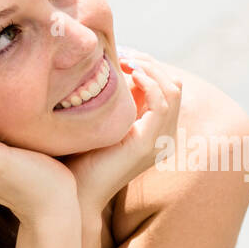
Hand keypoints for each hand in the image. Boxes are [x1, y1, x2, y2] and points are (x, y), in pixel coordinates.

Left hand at [61, 53, 182, 215]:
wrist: (74, 192)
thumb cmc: (79, 157)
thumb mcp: (102, 119)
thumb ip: (114, 99)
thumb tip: (112, 63)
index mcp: (156, 132)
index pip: (167, 88)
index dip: (148, 66)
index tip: (122, 55)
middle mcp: (164, 137)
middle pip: (174, 85)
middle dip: (150, 63)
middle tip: (123, 55)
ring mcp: (160, 142)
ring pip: (173, 90)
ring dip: (150, 69)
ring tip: (125, 62)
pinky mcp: (149, 144)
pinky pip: (162, 102)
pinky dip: (148, 83)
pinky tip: (128, 75)